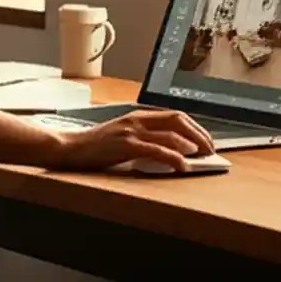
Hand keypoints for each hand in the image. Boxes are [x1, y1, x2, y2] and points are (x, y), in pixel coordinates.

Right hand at [46, 110, 215, 171]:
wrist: (70, 148)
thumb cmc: (95, 146)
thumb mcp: (122, 136)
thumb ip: (143, 138)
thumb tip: (171, 149)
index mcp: (138, 116)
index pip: (175, 115)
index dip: (195, 127)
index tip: (206, 140)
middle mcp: (137, 119)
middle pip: (178, 120)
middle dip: (199, 134)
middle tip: (210, 150)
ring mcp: (131, 131)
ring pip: (171, 134)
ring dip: (191, 146)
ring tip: (202, 157)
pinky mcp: (126, 145)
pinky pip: (156, 150)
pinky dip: (173, 158)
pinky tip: (182, 166)